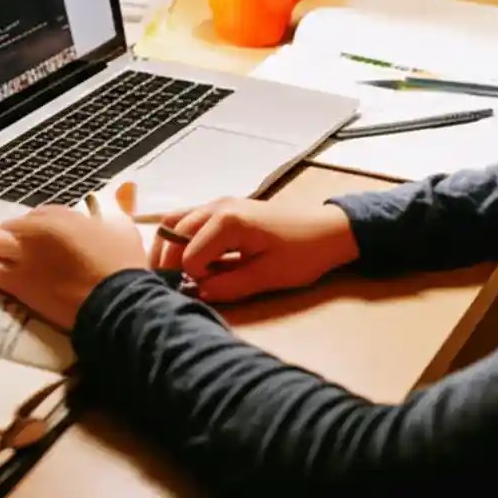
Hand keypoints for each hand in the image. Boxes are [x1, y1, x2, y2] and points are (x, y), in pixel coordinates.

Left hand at [0, 205, 146, 330]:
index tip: (40, 229)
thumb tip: (121, 193)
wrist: (114, 302)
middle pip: (12, 225)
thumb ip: (113, 209)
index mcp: (61, 218)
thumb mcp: (121, 227)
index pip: (40, 214)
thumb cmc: (122, 263)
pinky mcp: (18, 284)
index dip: (38, 222)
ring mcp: (24, 259)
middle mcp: (36, 234)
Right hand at [151, 198, 358, 302]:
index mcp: (228, 222)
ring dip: (168, 247)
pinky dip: (180, 238)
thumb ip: (229, 286)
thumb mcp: (267, 277)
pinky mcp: (225, 207)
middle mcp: (217, 207)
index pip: (188, 256)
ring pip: (175, 222)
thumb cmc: (303, 253)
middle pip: (172, 234)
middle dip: (168, 263)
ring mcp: (220, 203)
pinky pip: (189, 219)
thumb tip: (197, 293)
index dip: (191, 280)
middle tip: (175, 288)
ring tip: (174, 274)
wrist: (329, 230)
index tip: (203, 294)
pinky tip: (190, 259)